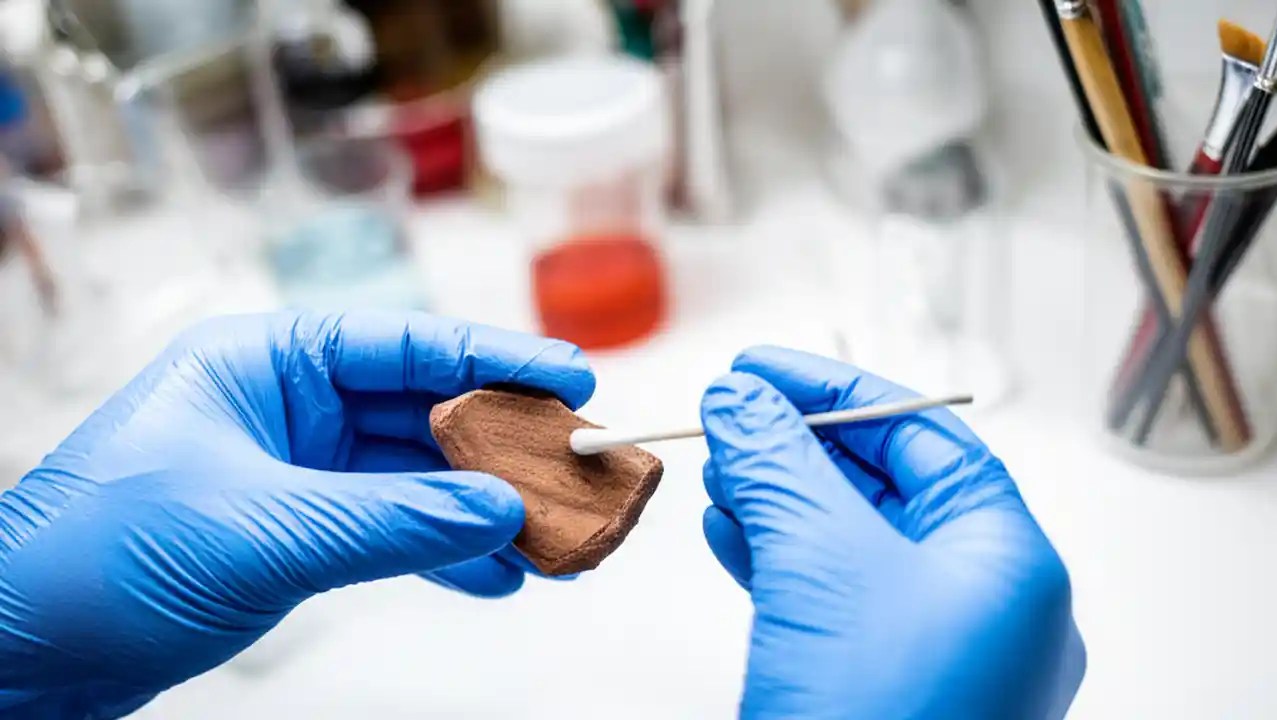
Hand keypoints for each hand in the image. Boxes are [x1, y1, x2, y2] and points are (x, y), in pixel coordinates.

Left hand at [0, 312, 594, 717]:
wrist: (20, 656)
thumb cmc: (94, 561)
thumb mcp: (263, 530)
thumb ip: (396, 519)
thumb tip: (502, 509)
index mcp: (265, 362)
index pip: (405, 345)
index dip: (498, 360)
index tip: (572, 379)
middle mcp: (287, 407)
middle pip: (425, 413)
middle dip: (507, 449)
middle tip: (583, 473)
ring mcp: (294, 471)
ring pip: (419, 478)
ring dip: (487, 509)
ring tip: (557, 540)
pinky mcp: (295, 532)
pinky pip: (394, 530)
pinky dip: (445, 554)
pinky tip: (496, 577)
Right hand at [700, 347, 1084, 718]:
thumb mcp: (821, 568)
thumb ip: (781, 468)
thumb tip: (743, 400)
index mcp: (1006, 563)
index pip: (923, 438)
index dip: (836, 390)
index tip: (762, 368)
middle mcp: (980, 604)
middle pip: (884, 485)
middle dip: (797, 443)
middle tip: (730, 411)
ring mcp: (929, 651)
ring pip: (848, 541)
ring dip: (778, 496)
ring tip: (718, 469)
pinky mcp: (874, 685)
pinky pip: (827, 596)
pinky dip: (774, 555)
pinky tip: (727, 530)